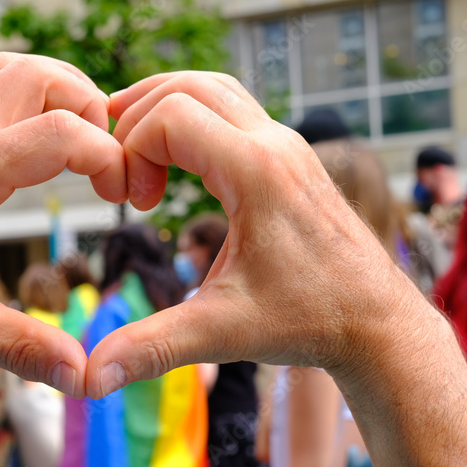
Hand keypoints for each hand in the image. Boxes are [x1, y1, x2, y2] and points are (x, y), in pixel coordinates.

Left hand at [0, 54, 125, 397]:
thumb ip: (24, 348)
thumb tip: (86, 377)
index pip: (60, 133)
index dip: (110, 158)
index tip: (124, 197)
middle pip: (42, 76)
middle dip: (92, 109)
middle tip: (107, 161)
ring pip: (16, 68)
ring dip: (62, 93)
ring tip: (82, 145)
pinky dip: (32, 98)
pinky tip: (40, 147)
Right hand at [85, 71, 425, 398]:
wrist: (377, 321)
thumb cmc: (309, 321)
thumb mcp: (223, 332)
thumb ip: (152, 347)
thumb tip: (90, 380)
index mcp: (258, 171)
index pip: (169, 116)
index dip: (131, 150)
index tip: (134, 205)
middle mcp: (276, 143)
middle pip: (187, 86)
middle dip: (138, 118)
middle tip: (120, 173)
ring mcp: (288, 144)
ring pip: (215, 89)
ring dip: (166, 108)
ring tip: (134, 152)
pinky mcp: (293, 156)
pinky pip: (234, 109)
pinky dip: (195, 119)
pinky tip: (178, 164)